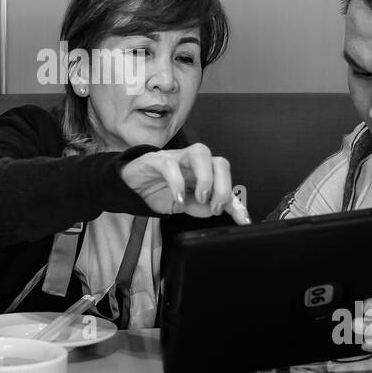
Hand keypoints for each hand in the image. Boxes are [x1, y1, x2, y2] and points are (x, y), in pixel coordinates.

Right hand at [120, 144, 249, 223]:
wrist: (128, 186)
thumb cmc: (157, 191)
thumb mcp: (183, 205)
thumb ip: (201, 207)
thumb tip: (217, 210)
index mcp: (202, 172)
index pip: (226, 182)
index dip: (236, 202)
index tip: (243, 219)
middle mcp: (193, 162)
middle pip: (220, 161)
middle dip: (224, 186)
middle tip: (215, 206)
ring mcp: (176, 158)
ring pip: (201, 153)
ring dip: (206, 178)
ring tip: (201, 198)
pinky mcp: (156, 160)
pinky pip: (170, 165)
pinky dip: (178, 183)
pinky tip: (179, 199)